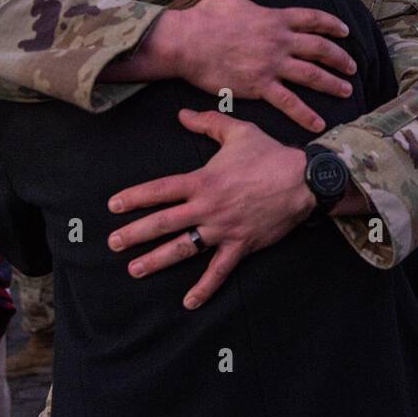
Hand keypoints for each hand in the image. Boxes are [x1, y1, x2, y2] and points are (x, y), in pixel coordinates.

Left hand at [106, 109, 315, 308]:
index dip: (135, 197)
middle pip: (164, 222)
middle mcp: (208, 207)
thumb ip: (207, 122)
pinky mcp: (241, 244)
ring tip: (135, 269)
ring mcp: (224, 229)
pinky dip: (205, 287)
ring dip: (157, 260)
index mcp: (203, 180)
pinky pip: (220, 270)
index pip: (160, 190)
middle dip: (135, 233)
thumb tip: (182, 114)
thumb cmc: (271, 155)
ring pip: (184, 247)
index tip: (113, 206)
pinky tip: (189, 302)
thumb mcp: (239, 132)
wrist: (304, 181)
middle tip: (114, 243)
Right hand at [148, 0, 356, 132]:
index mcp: (275, 18)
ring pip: (311, 75)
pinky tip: (319, 124)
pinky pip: (289, 102)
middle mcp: (279, 41)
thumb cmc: (204, 17)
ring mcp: (272, 64)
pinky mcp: (260, 85)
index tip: (345, 32)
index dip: (332, 25)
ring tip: (346, 91)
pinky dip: (305, 114)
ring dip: (332, 84)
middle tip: (352, 67)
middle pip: (320, 48)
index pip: (313, 19)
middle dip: (340, 58)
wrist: (186, 42)